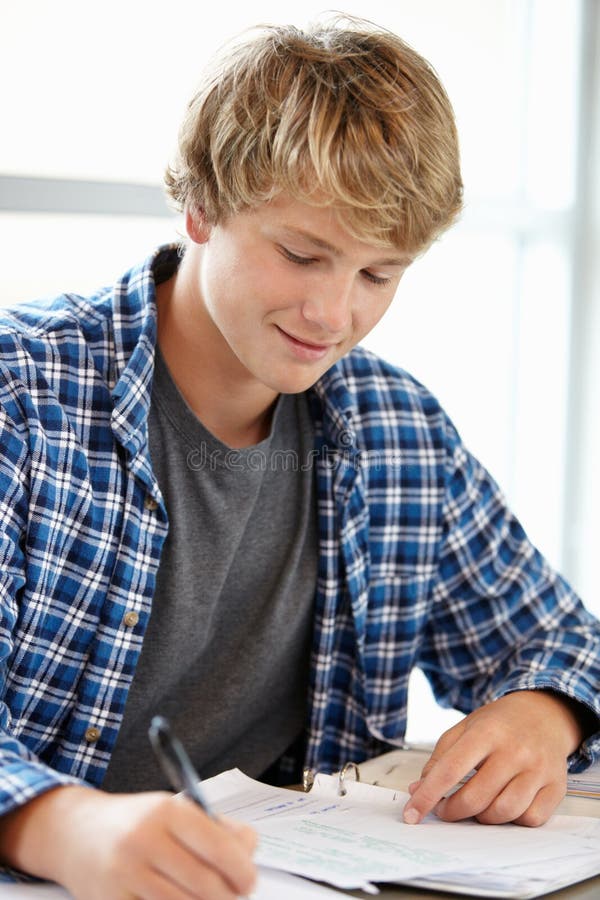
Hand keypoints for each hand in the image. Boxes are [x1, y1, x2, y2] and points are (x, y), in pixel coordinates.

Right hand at [0, 785, 256, 898]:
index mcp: (167, 811)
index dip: (242, 870)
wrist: (75, 833)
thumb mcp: (174, 809)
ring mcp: (125, 874)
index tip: (249, 881)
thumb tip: (251, 846)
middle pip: (205, 885)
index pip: (218, 846)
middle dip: (227, 897)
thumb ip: (216, 826)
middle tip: (234, 896)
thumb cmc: (135, 822)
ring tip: (207, 898)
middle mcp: (144, 839)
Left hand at [402, 690, 585, 826]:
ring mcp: (538, 769)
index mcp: (486, 732)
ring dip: (483, 817)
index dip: (428, 796)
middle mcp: (515, 750)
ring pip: (504, 813)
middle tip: (446, 808)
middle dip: (453, 811)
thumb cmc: (499, 724)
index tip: (411, 814)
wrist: (543, 714)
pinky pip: (530, 819)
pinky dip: (514, 820)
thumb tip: (417, 791)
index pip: (450, 770)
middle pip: (476, 797)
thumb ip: (439, 759)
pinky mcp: (556, 786)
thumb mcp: (464, 729)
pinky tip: (507, 803)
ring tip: (479, 803)